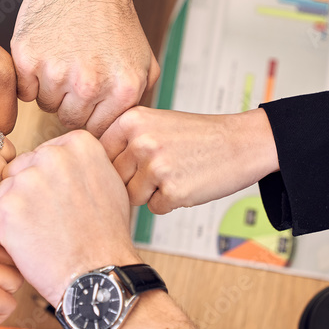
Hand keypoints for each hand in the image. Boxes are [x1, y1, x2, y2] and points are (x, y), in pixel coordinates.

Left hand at [0, 130, 139, 305]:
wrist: (99, 276)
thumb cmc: (104, 237)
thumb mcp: (107, 183)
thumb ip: (79, 162)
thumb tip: (59, 154)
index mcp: (77, 145)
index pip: (41, 155)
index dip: (47, 183)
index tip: (63, 203)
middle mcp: (51, 156)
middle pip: (19, 171)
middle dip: (26, 196)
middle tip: (50, 222)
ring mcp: (26, 183)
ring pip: (2, 193)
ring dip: (13, 214)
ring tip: (41, 236)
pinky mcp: (5, 211)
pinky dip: (2, 236)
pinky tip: (28, 247)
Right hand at [12, 0, 158, 135]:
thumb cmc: (114, 18)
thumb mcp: (143, 63)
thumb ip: (134, 104)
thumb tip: (118, 140)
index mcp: (123, 91)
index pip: (98, 132)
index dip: (92, 115)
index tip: (90, 98)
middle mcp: (91, 85)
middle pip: (70, 120)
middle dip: (71, 101)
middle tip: (77, 69)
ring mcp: (57, 72)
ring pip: (46, 105)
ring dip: (51, 87)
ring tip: (64, 55)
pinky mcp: (28, 58)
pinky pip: (24, 89)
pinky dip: (30, 76)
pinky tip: (46, 51)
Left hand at [100, 107, 279, 213]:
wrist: (241, 142)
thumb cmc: (197, 135)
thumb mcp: (154, 123)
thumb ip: (122, 140)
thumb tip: (87, 168)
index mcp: (131, 120)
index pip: (100, 155)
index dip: (115, 165)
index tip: (133, 163)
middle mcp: (140, 141)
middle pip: (114, 178)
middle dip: (133, 180)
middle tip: (162, 168)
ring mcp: (156, 166)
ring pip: (132, 196)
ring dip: (151, 193)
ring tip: (176, 173)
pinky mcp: (172, 190)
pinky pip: (154, 208)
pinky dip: (169, 202)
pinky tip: (187, 183)